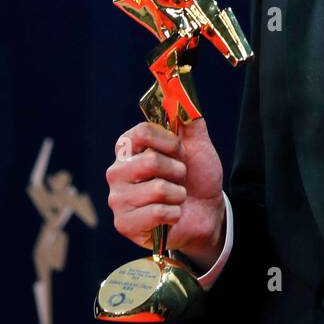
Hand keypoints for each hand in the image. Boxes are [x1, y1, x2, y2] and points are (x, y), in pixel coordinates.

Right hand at [105, 118, 225, 269]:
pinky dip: (175, 214)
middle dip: (177, 171)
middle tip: (179, 178)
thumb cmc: (196, 177)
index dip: (169, 141)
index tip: (180, 150)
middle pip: (150, 161)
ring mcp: (117, 199)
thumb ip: (190, 121)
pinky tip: (172, 216)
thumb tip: (182, 99)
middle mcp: (117, 171)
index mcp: (129, 148)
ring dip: (178, 194)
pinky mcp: (124, 223)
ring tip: (176, 198)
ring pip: (157, 189)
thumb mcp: (198, 145)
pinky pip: (157, 213)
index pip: (141, 132)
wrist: (207, 212)